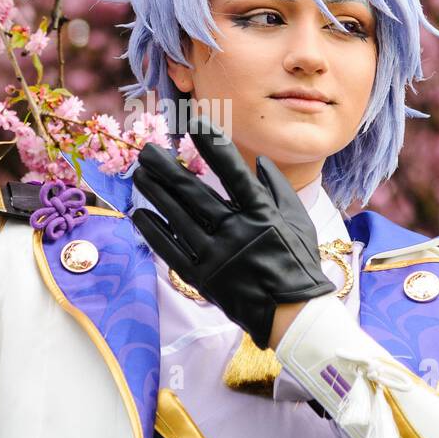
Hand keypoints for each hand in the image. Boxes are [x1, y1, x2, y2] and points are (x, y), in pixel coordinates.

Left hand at [129, 117, 335, 348]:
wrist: (292, 314)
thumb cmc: (298, 262)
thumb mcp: (299, 221)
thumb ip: (279, 189)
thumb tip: (260, 161)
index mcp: (262, 214)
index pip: (233, 172)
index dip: (213, 145)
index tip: (195, 123)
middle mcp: (236, 232)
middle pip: (195, 193)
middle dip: (168, 168)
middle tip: (147, 150)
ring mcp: (216, 256)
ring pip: (178, 218)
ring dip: (156, 194)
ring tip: (139, 174)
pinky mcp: (202, 279)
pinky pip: (172, 251)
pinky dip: (155, 232)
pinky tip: (140, 214)